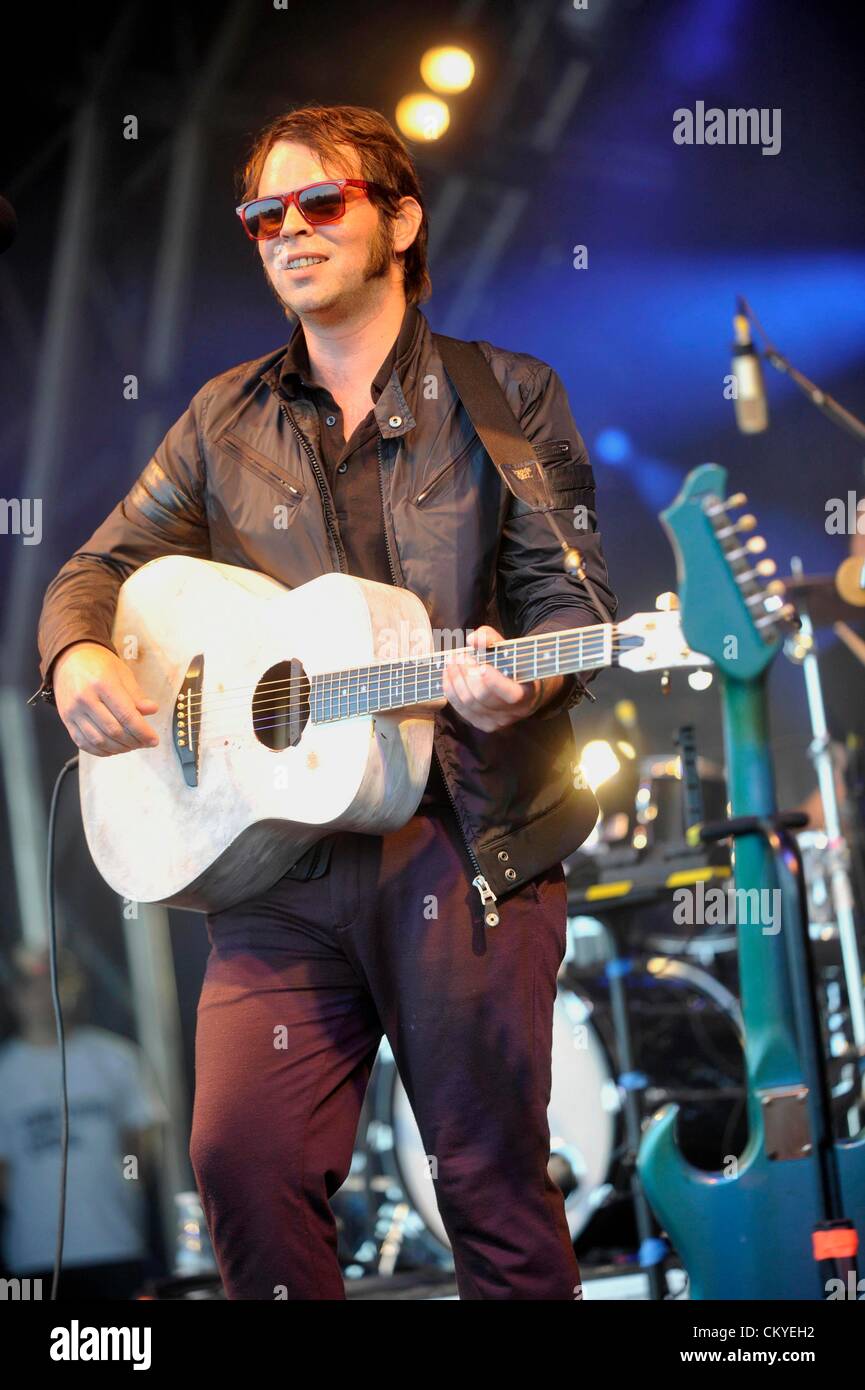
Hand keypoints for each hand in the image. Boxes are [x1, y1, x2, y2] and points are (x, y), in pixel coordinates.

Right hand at [52, 642, 159, 756]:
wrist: (69, 658)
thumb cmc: (99, 664)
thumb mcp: (122, 672)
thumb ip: (136, 694)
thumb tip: (152, 710)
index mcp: (102, 683)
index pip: (126, 715)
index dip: (142, 732)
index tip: (154, 740)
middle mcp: (85, 698)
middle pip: (113, 730)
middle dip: (133, 742)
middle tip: (145, 743)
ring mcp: (73, 711)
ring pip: (98, 740)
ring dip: (119, 748)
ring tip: (132, 746)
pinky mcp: (66, 720)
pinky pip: (83, 743)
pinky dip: (101, 751)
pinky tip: (114, 749)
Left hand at [442, 625, 546, 731]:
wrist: (520, 689)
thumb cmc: (513, 664)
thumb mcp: (507, 648)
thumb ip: (491, 639)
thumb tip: (473, 639)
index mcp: (527, 693)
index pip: (511, 694)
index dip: (494, 682)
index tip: (482, 666)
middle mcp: (514, 712)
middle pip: (483, 696)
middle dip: (467, 673)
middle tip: (459, 656)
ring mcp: (497, 722)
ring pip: (469, 703)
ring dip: (455, 679)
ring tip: (451, 661)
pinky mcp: (482, 724)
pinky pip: (461, 709)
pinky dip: (451, 690)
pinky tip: (448, 674)